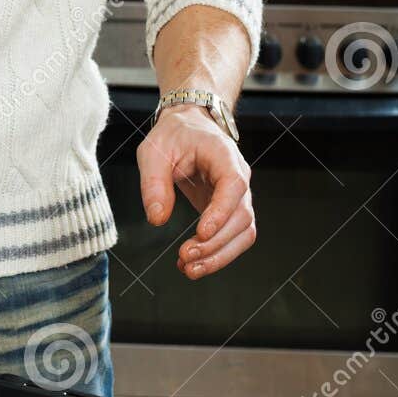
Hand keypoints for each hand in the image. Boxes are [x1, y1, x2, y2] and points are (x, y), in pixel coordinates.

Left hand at [136, 106, 255, 279]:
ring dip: (220, 255)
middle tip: (185, 257)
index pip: (234, 185)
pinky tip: (192, 265)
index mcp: (223, 155)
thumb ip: (153, 183)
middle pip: (242, 216)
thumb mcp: (153, 151)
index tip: (201, 232)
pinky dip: (217, 254)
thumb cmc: (174, 135)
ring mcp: (237, 196)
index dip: (221, 211)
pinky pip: (233, 237)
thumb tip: (156, 218)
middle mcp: (238, 177)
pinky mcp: (229, 211)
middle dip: (216, 243)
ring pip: (244, 232)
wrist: (189, 127)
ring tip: (189, 269)